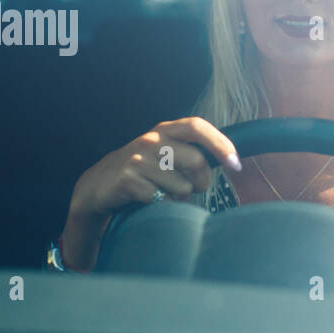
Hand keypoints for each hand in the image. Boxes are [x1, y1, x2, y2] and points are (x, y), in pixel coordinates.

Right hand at [61, 116, 240, 270]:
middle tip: (197, 189)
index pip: (197, 127)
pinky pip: (162, 199)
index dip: (220, 144)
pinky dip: (162, 205)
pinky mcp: (128, 179)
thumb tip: (228, 160)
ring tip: (166, 194)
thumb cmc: (141, 171)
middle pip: (196, 160)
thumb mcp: (163, 154)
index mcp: (163, 130)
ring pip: (182, 186)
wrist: (98, 186)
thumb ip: (190, 152)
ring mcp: (138, 159)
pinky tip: (149, 200)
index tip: (235, 164)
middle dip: (203, 181)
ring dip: (180, 197)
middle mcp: (151, 139)